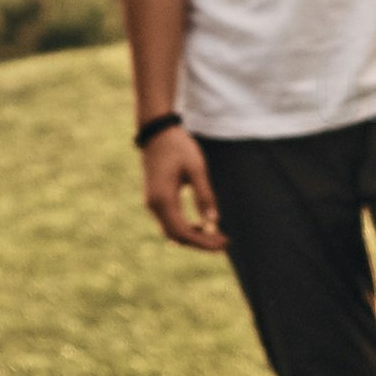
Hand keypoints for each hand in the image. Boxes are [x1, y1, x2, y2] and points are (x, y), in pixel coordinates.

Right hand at [137, 122, 224, 254]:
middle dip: (201, 242)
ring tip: (216, 235)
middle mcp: (154, 205)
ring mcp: (152, 203)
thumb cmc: (178, 147)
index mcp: (163, 199)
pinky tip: (201, 226)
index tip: (223, 243)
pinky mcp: (154, 199)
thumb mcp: (196, 169)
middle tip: (224, 242)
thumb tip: (214, 222)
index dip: (204, 241)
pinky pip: (168, 221)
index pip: (183, 232)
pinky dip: (185, 228)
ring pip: (171, 231)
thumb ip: (204, 195)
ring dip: (193, 236)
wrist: (157, 132)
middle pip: (177, 236)